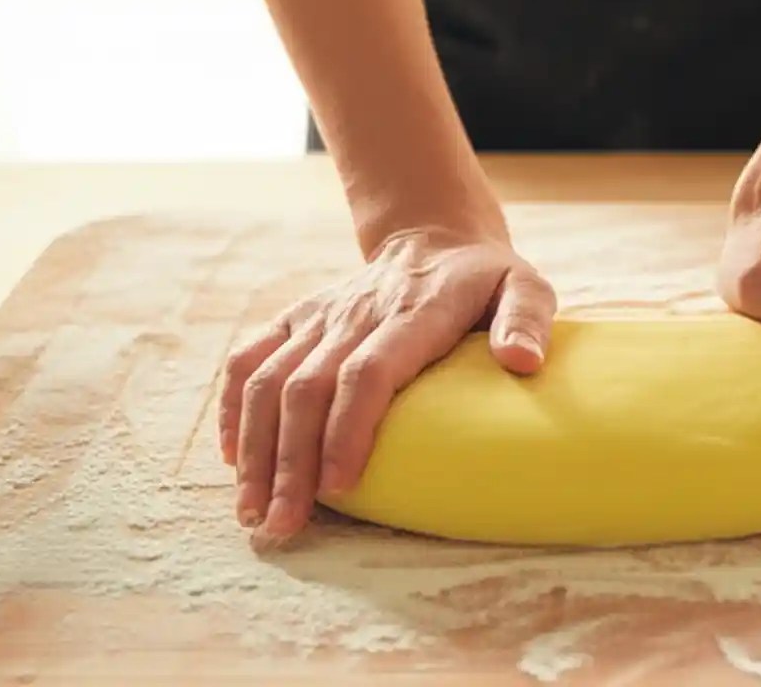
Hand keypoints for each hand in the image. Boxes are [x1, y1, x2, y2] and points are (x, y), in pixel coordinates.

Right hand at [217, 227, 555, 548]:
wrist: (434, 237)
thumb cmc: (486, 280)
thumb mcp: (526, 287)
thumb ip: (527, 319)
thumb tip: (523, 362)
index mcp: (414, 312)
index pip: (368, 372)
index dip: (348, 429)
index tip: (339, 486)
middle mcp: (356, 314)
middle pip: (308, 388)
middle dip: (291, 460)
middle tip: (285, 524)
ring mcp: (320, 317)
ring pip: (268, 380)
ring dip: (256, 449)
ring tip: (254, 511)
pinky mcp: (296, 318)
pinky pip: (248, 358)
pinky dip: (233, 407)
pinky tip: (233, 458)